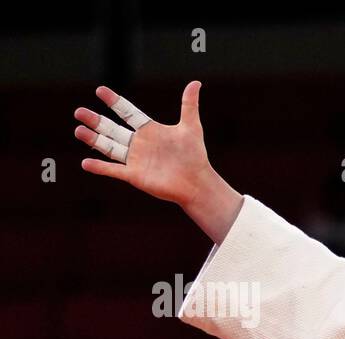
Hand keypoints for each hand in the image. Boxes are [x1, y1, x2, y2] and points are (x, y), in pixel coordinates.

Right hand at [73, 82, 242, 241]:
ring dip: (93, 139)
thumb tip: (196, 82)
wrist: (197, 182)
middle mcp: (138, 143)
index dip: (114, 102)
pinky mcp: (134, 176)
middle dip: (96, 121)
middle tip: (79, 111)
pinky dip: (100, 168)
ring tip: (78, 130)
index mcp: (149, 130)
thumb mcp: (191, 128)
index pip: (127, 112)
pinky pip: (113, 170)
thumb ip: (189, 105)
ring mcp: (134, 160)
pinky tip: (85, 163)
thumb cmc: (195, 156)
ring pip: (108, 147)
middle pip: (112, 129)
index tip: (100, 90)